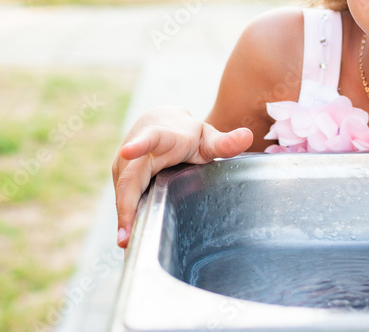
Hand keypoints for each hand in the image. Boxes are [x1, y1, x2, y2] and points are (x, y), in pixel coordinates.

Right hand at [112, 109, 252, 247]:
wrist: (159, 122)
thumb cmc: (187, 134)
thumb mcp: (207, 138)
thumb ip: (225, 142)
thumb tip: (249, 136)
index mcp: (163, 137)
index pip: (151, 139)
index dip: (140, 145)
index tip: (128, 150)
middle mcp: (137, 152)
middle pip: (130, 180)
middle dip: (126, 207)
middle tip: (126, 239)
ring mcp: (124, 165)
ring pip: (123, 194)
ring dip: (124, 220)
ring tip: (127, 246)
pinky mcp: (120, 178)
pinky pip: (123, 200)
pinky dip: (126, 220)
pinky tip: (128, 242)